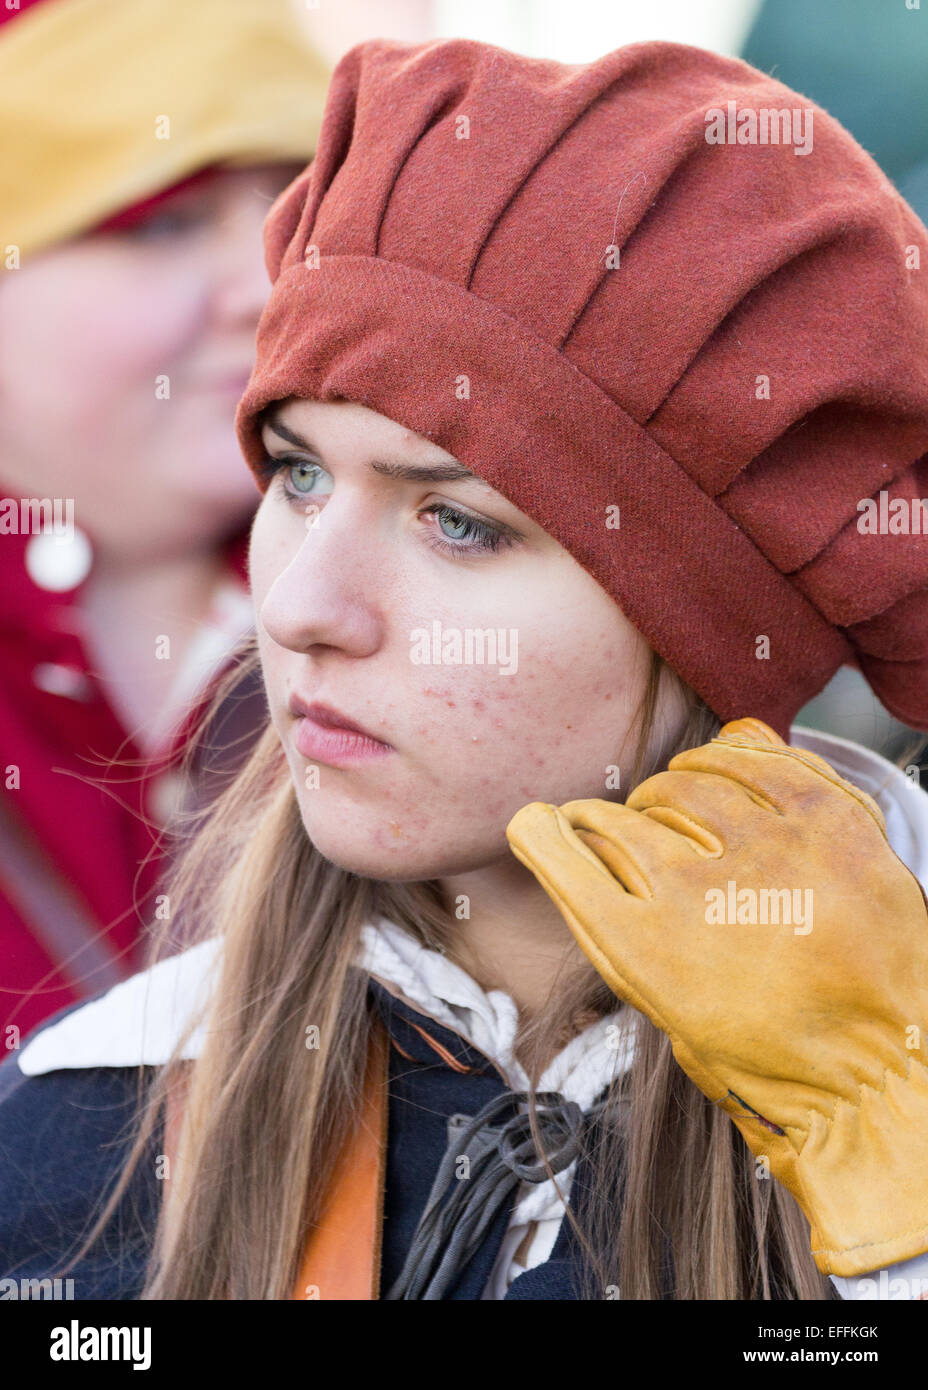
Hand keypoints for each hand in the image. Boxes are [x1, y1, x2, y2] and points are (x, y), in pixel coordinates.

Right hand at [505, 717, 927, 1276]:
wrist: (884, 1070)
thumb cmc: (772, 1055)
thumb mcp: (666, 1012)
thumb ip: (616, 930)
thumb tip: (579, 852)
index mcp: (652, 949)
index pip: (565, 851)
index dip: (544, 832)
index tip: (542, 826)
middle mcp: (705, 892)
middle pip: (622, 817)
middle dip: (607, 822)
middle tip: (620, 834)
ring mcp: (775, 850)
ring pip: (686, 779)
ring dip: (664, 790)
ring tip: (669, 805)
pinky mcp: (831, 822)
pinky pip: (757, 754)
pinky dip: (726, 754)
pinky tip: (715, 767)